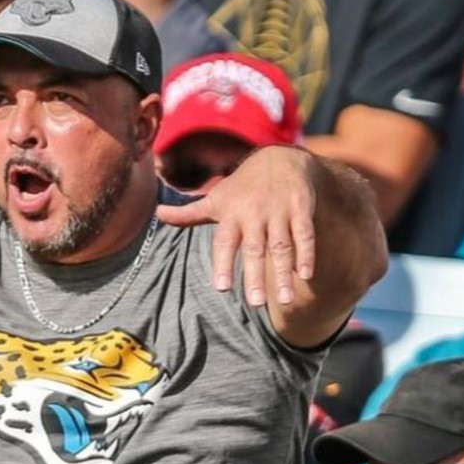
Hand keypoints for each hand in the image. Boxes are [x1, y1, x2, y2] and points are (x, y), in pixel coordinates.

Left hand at [157, 146, 316, 306]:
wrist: (280, 159)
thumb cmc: (241, 188)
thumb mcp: (215, 199)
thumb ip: (188, 213)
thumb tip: (157, 213)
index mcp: (231, 214)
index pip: (224, 242)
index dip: (223, 264)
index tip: (221, 288)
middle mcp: (254, 214)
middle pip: (254, 248)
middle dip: (254, 276)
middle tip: (255, 304)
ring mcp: (279, 212)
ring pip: (281, 246)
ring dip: (283, 273)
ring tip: (284, 299)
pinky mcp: (301, 210)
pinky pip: (305, 235)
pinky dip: (306, 254)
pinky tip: (305, 275)